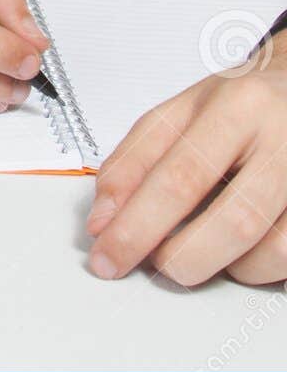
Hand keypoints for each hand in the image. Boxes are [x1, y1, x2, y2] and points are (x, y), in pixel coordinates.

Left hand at [86, 43, 286, 284]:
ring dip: (225, 265)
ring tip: (203, 243)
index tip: (107, 257)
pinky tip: (240, 247)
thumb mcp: (180, 111)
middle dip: (182, 257)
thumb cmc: (241, 104)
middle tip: (157, 262)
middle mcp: (285, 143)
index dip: (137, 227)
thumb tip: (103, 222)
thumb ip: (135, 161)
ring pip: (272, 252)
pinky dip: (258, 266)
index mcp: (237, 108)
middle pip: (234, 223)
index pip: (179, 178)